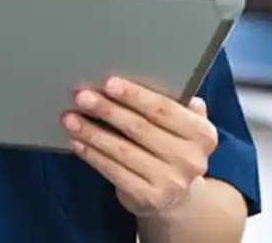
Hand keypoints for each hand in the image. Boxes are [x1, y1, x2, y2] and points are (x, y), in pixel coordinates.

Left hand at [62, 77, 218, 218]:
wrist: (179, 198)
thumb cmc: (173, 148)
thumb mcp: (184, 126)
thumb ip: (173, 103)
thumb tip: (142, 73)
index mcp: (202, 133)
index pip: (164, 109)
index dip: (134, 95)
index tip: (108, 83)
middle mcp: (190, 159)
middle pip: (140, 128)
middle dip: (107, 109)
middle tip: (81, 96)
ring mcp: (170, 181)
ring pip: (123, 151)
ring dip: (92, 132)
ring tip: (70, 118)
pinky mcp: (148, 197)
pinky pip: (113, 171)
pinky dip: (92, 155)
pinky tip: (77, 142)